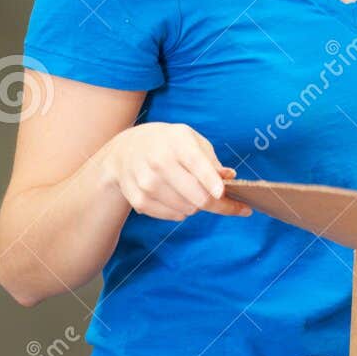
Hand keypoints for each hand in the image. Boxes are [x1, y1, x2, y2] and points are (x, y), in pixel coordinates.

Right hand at [98, 122, 251, 221]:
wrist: (126, 150)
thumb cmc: (169, 144)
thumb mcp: (192, 140)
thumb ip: (212, 160)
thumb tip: (230, 177)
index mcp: (178, 143)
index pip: (197, 165)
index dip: (212, 182)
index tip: (223, 193)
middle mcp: (159, 163)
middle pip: (197, 196)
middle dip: (218, 203)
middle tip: (226, 201)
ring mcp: (147, 183)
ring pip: (187, 209)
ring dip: (198, 206)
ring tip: (194, 192)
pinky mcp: (138, 200)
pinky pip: (173, 216)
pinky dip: (182, 211)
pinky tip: (178, 197)